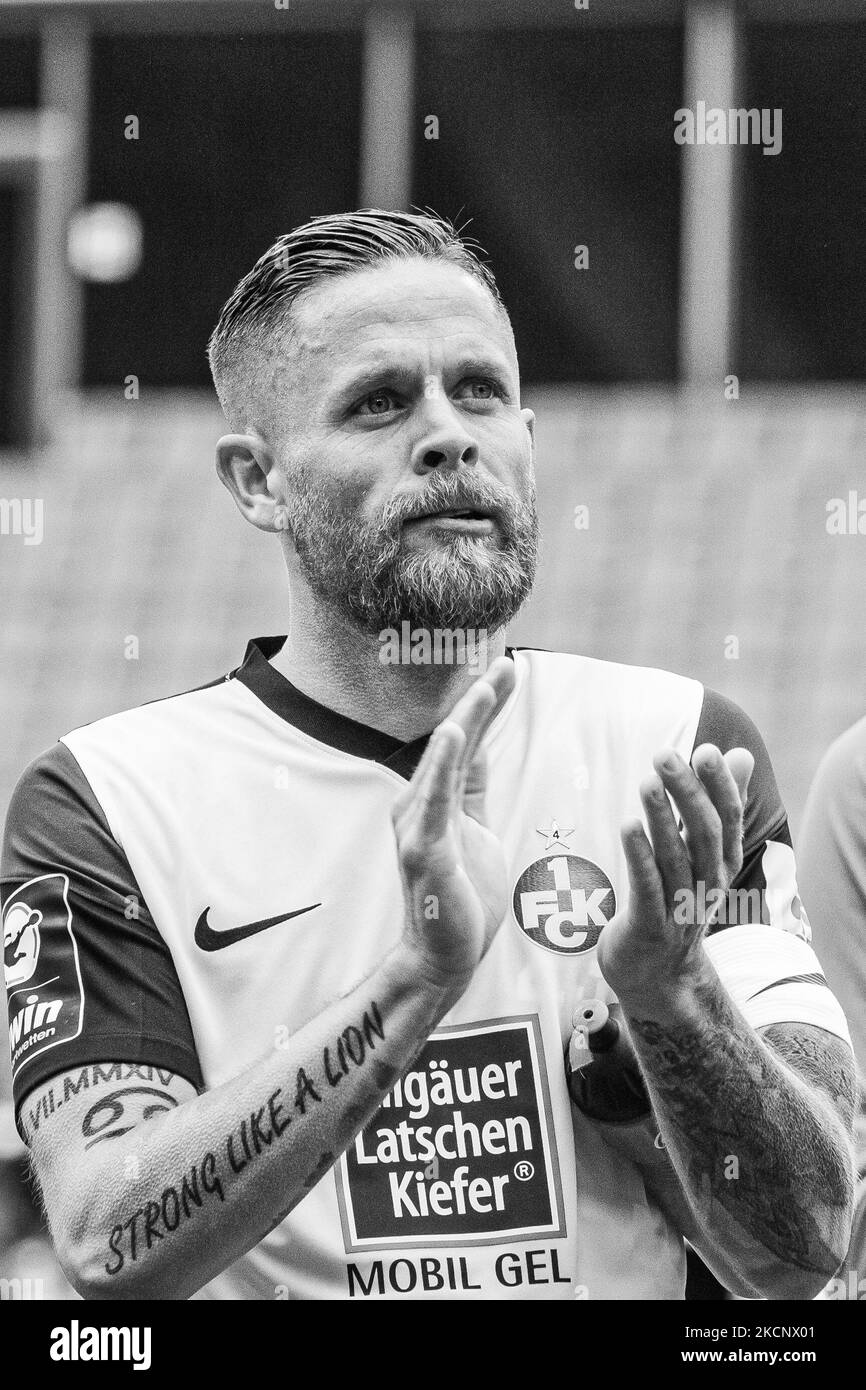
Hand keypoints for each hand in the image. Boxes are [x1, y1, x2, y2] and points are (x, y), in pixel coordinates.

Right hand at [392, 657, 514, 989]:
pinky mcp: (425, 850)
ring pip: (445, 763)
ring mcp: (419, 826)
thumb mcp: (475, 830)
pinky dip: (444, 765)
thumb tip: (475, 745)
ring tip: (485, 686)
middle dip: (478, 701)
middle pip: (453, 743)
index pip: (464, 742)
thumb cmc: (460, 897)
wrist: (445, 957)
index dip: (485, 705)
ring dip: (466, 721)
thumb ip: (470, 789)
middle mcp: (418, 805)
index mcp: (433, 800)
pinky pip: (436, 801)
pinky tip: (455, 733)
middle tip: (504, 662)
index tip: (507, 669)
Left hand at [596, 744, 753, 1015]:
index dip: (720, 786)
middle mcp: (706, 884)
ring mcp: (680, 908)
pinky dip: (640, 856)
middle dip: (687, 793)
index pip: (728, 820)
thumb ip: (718, 803)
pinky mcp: (650, 926)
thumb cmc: (676, 900)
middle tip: (666, 754)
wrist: (658, 976)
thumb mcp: (701, 853)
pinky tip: (628, 826)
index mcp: (721, 864)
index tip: (708, 749)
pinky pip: (647, 888)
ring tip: (647, 781)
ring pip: (674, 858)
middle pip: (704, 834)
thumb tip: (741, 753)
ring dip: (661, 818)